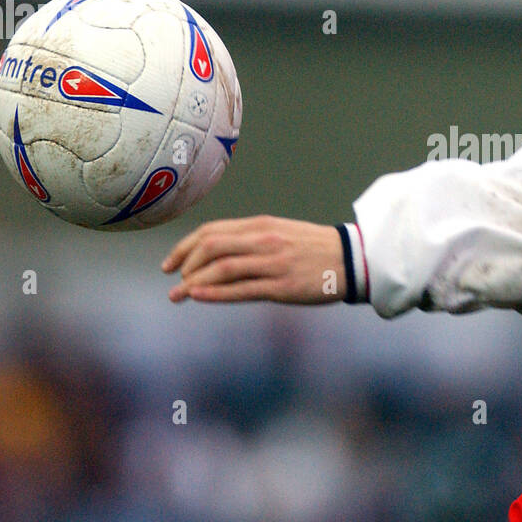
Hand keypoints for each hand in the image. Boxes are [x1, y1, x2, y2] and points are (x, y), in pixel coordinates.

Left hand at [162, 214, 346, 303]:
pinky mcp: (281, 287)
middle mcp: (263, 241)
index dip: (184, 246)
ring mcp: (272, 264)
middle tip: (173, 279)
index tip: (170, 263)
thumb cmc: (314, 249)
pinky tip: (197, 296)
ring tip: (179, 294)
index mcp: (261, 225)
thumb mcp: (280, 233)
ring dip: (193, 281)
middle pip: (211, 247)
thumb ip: (250, 240)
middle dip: (184, 263)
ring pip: (221, 269)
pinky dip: (214, 293)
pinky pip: (240, 289)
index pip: (211, 231)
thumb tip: (216, 253)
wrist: (351, 260)